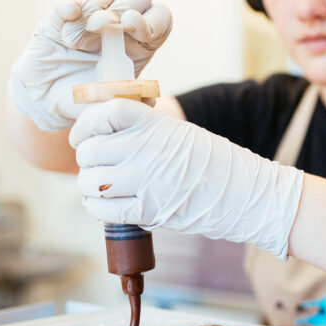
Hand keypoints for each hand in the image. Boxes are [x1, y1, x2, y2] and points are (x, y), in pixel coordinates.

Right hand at [9, 0, 171, 130]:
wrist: (51, 103)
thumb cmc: (90, 102)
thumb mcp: (116, 105)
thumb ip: (134, 100)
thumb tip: (150, 99)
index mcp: (141, 44)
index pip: (159, 19)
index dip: (151, 20)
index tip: (133, 26)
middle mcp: (120, 26)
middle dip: (120, 9)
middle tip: (101, 25)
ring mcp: (91, 18)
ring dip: (92, 11)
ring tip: (74, 41)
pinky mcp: (62, 19)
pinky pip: (68, 4)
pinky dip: (69, 6)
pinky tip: (70, 13)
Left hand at [70, 99, 304, 258]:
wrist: (244, 191)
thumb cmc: (214, 163)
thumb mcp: (178, 133)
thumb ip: (144, 132)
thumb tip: (107, 140)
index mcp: (152, 123)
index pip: (102, 114)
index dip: (84, 126)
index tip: (81, 137)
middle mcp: (144, 148)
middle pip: (91, 151)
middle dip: (87, 161)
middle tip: (95, 167)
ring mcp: (144, 180)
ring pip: (91, 182)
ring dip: (87, 186)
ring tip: (96, 189)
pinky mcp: (148, 210)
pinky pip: (104, 210)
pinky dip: (95, 208)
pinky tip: (100, 206)